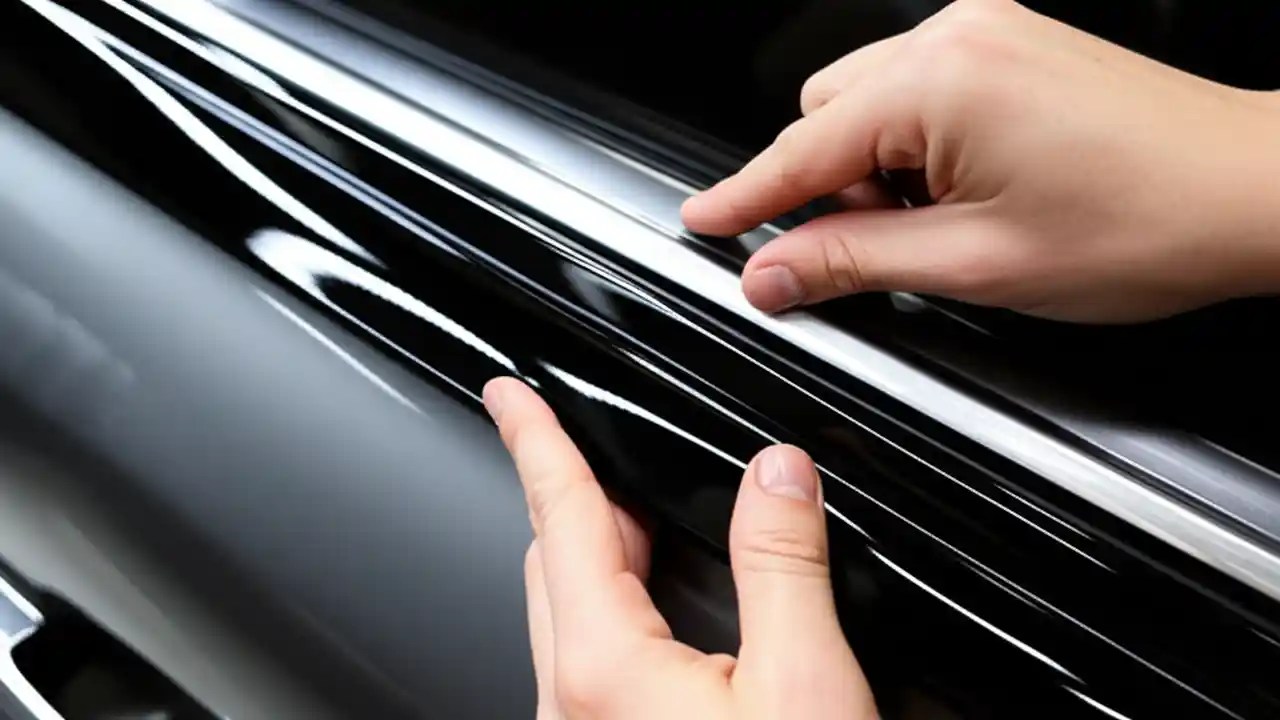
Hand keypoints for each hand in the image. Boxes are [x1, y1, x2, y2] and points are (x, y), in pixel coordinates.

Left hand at [482, 378, 877, 719]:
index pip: (560, 517)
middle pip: (553, 565)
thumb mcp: (804, 686)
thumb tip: (778, 474)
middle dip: (574, 494)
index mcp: (604, 668)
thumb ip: (785, 567)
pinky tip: (660, 615)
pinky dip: (615, 613)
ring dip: (596, 556)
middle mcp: (572, 707)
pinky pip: (588, 665)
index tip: (510, 397)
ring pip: (566, 619)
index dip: (536, 442)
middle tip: (598, 445)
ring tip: (639, 515)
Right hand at [682, 0, 1279, 322]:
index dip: (744, 196)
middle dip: (825, 190)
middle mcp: (957, 37)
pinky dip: (912, 148)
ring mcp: (987, 32)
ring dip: (871, 171)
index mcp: (941, 82)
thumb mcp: (973, 263)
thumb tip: (772, 273)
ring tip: (936, 228)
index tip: (700, 221)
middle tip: (867, 254)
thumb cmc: (1146, 220)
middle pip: (825, 115)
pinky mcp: (1010, 45)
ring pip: (869, 103)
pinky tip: (957, 193)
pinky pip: (918, 91)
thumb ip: (853, 262)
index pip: (802, 148)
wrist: (1252, 193)